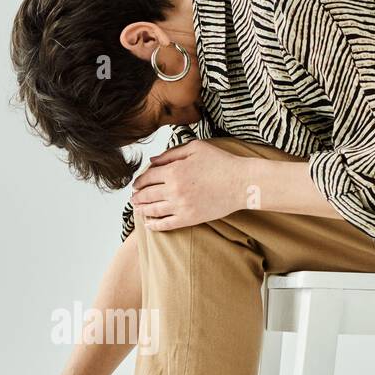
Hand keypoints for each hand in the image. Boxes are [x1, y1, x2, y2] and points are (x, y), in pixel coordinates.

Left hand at [130, 140, 247, 229]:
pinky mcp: (189, 219)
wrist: (241, 183)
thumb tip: (151, 161)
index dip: (139, 181)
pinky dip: (155, 225)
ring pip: (153, 210)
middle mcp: (174, 190)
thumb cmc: (220, 162)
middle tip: (133, 198)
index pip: (148, 177)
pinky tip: (149, 224)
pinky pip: (166, 224)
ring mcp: (181, 206)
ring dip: (142, 210)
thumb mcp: (195, 148)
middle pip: (147, 194)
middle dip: (137, 196)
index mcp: (174, 171)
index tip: (136, 184)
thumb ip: (171, 154)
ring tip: (137, 209)